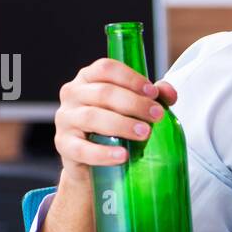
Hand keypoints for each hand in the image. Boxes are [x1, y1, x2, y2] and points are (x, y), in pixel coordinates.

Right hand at [54, 59, 177, 176]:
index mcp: (88, 78)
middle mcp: (73, 94)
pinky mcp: (63, 145)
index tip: (153, 92)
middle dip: (134, 103)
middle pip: (103, 93)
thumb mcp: (131, 108)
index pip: (106, 68)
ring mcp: (65, 119)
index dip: (131, 78)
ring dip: (121, 124)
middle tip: (157, 115)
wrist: (91, 163)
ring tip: (144, 133)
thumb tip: (168, 93)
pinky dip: (103, 153)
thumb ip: (151, 97)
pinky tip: (122, 156)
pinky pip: (82, 149)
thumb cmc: (112, 127)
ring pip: (92, 117)